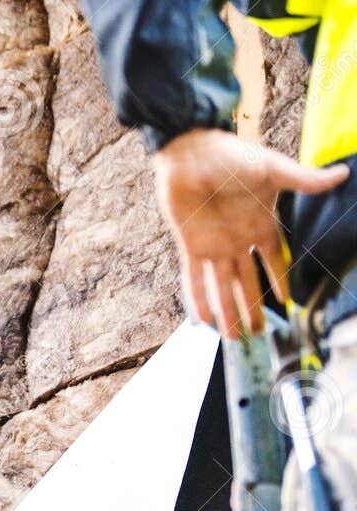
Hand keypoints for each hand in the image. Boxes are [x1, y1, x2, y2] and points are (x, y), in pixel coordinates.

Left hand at [153, 129, 347, 337]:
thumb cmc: (233, 156)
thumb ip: (304, 180)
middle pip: (248, 282)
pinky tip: (203, 320)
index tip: (288, 303)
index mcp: (261, 225)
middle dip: (252, 308)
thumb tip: (341, 174)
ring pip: (223, 287)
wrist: (191, 151)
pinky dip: (198, 299)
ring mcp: (214, 245)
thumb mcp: (273, 170)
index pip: (274, 261)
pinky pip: (194, 279)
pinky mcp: (190, 245)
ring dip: (228, 312)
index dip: (281, 281)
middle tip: (257, 334)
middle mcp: (238, 241)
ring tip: (235, 338)